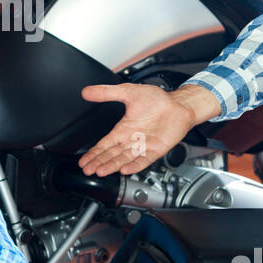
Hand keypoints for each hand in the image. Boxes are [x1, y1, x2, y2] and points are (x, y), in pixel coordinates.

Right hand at [77, 83, 218, 176]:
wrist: (178, 104)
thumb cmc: (157, 99)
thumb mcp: (128, 92)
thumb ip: (107, 92)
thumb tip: (87, 91)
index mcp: (123, 129)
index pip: (104, 144)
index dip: (93, 153)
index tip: (83, 161)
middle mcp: (131, 139)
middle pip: (111, 154)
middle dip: (98, 162)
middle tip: (87, 170)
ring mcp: (143, 146)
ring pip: (124, 159)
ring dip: (112, 165)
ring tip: (100, 171)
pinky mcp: (156, 149)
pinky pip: (144, 160)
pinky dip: (134, 165)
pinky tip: (125, 170)